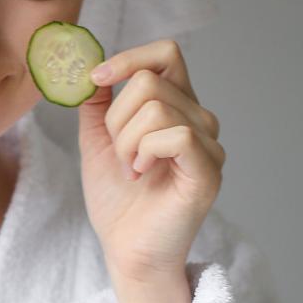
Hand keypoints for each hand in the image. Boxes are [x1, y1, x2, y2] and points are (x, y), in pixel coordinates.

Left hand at [77, 38, 225, 281]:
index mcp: (177, 106)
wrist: (125, 249)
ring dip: (126, 142)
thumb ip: (99, 102)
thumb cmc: (117, 199)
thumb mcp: (98, 140)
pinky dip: (145, 152)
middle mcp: (199, 119)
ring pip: (157, 108)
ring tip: (130, 170)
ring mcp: (208, 144)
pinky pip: (175, 135)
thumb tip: (93, 67)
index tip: (96, 80)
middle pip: (150, 80)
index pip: (166, 54)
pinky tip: (141, 174)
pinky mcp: (208, 170)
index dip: (128, 59)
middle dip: (116, 118)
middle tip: (118, 154)